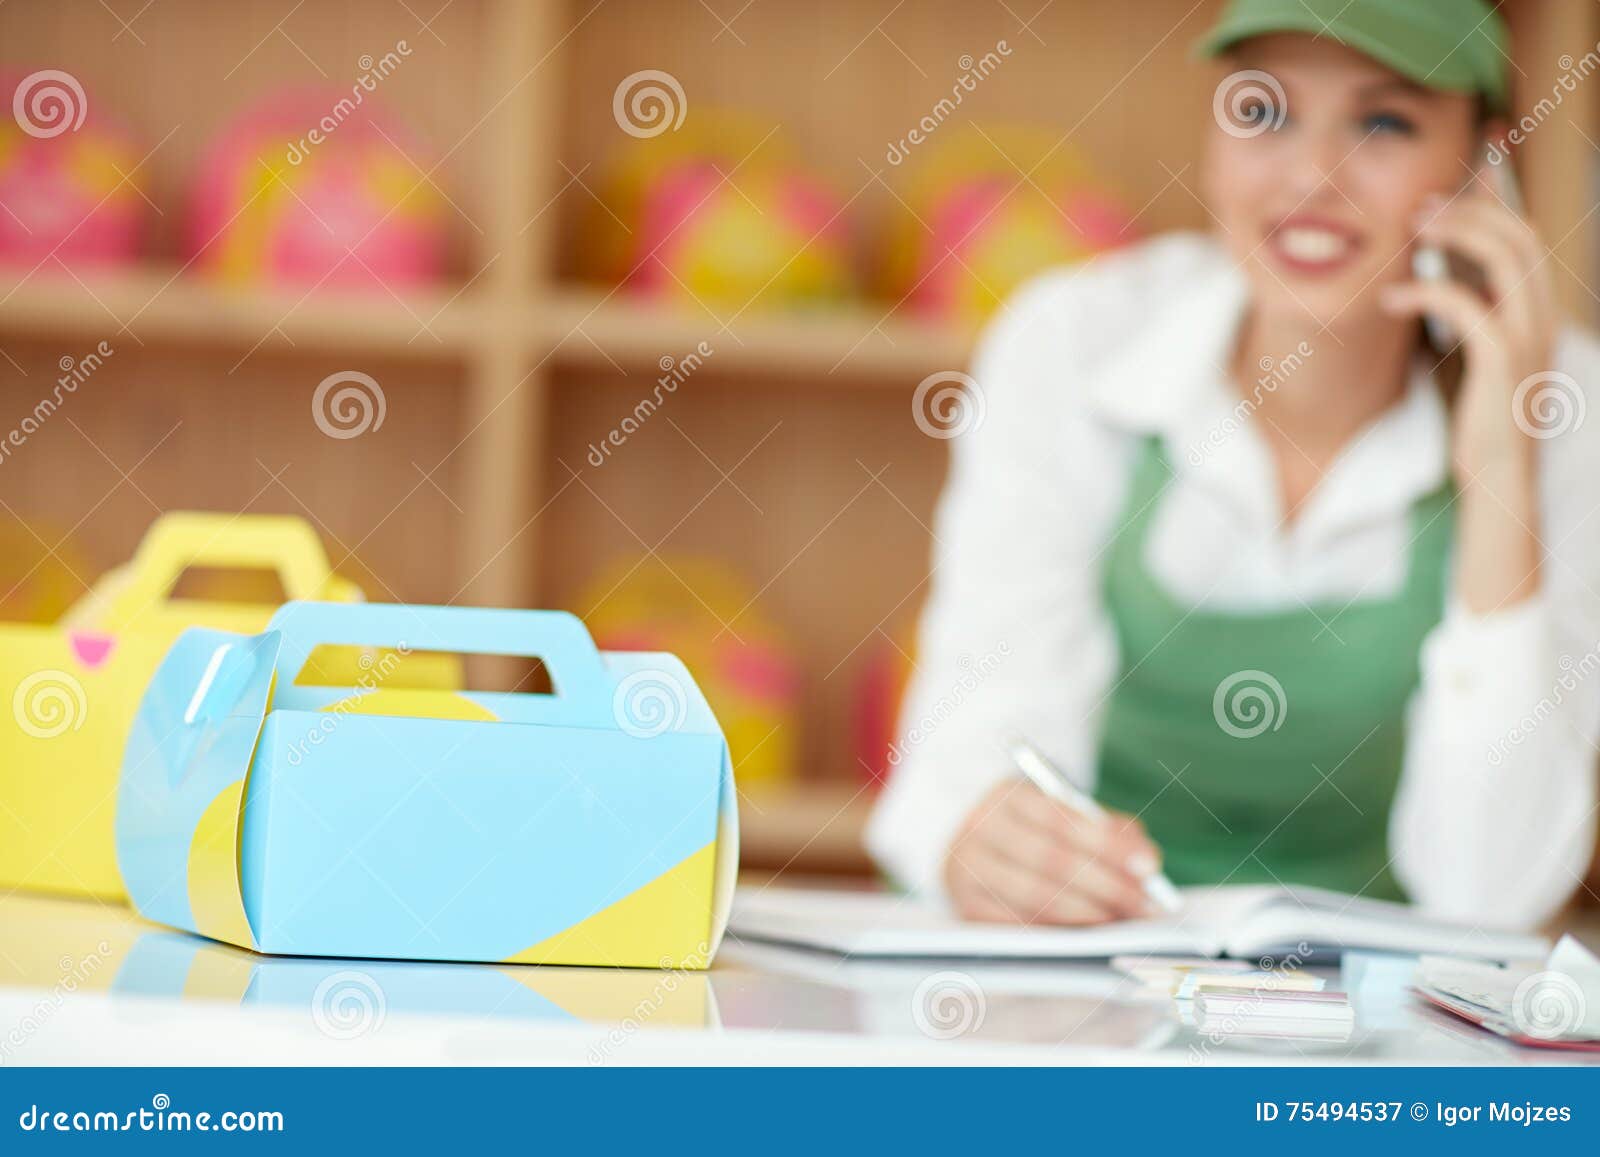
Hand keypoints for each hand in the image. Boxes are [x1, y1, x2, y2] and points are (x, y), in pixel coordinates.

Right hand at [943, 779, 1162, 924]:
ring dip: (1090, 912)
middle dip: (1108, 885)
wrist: (977, 849)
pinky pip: (1021, 925)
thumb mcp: (1065, 813)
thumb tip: (1147, 863)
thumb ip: (1107, 830)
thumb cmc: (1034, 830)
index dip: (1109, 845)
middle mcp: (979, 827)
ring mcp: (967, 870)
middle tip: (1147, 903)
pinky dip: (1060, 931)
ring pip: (1037, 897)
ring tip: (1124, 919)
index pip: (1063, 820)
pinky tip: (1090, 932)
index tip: (1150, 867)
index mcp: (1007, 794)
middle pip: (1052, 861)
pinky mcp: (966, 907)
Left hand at [1380, 184, 1557, 483]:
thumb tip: (1439, 260)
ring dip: (1458, 234)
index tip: (1468, 162)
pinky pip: (1469, 308)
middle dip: (1474, 207)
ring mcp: (1530, 337)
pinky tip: (1391, 295)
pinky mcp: (1504, 362)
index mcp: (1537, 308)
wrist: (1498, 477)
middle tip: (1422, 199)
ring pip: (1508, 259)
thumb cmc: (1479, 414)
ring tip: (1411, 227)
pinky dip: (1428, 290)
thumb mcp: (1473, 348)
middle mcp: (1543, 315)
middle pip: (1521, 235)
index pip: (1525, 236)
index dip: (1500, 195)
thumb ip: (1466, 303)